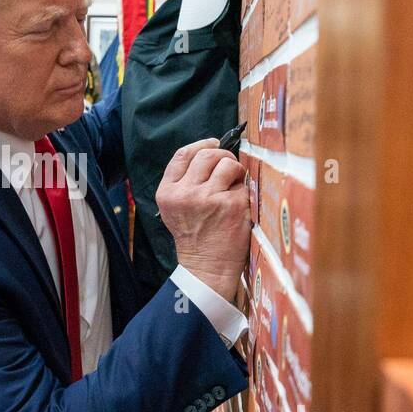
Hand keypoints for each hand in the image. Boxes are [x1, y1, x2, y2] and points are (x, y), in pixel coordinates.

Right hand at [155, 138, 249, 302]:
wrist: (206, 267)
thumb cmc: (195, 236)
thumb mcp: (175, 208)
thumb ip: (184, 181)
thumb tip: (210, 151)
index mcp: (168, 192)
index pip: (183, 155)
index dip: (202, 144)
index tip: (214, 144)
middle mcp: (185, 193)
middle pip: (207, 154)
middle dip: (223, 157)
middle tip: (229, 169)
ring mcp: (209, 198)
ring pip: (227, 164)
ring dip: (235, 172)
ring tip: (233, 188)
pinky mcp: (233, 205)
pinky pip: (244, 184)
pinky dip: (244, 191)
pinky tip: (239, 206)